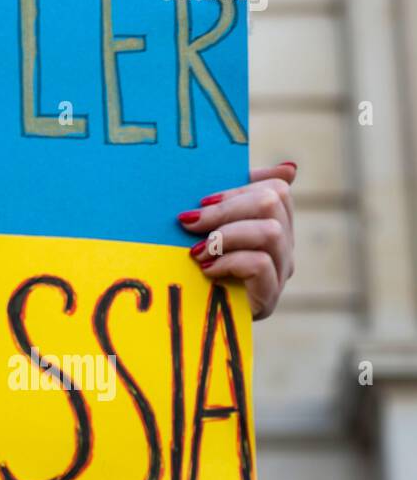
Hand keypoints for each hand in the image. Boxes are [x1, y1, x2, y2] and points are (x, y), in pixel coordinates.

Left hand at [177, 161, 296, 320]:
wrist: (193, 311)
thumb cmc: (200, 257)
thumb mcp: (212, 222)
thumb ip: (233, 194)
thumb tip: (290, 167)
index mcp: (273, 220)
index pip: (275, 188)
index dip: (238, 189)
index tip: (202, 202)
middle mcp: (284, 242)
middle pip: (272, 203)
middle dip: (225, 209)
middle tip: (189, 222)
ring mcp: (281, 268)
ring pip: (270, 232)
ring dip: (225, 236)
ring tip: (197, 250)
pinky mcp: (271, 295)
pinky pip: (260, 264)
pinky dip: (228, 262)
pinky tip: (207, 270)